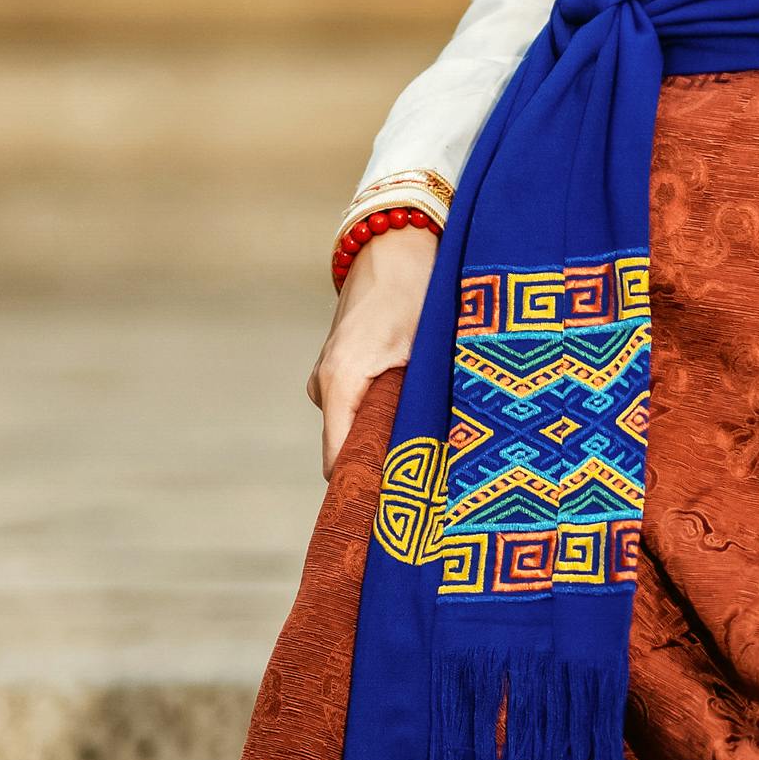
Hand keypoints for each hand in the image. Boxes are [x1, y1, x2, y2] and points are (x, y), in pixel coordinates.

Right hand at [316, 223, 436, 476]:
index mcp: (342, 381)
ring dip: (388, 434)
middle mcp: (326, 383)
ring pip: (357, 429)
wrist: (396, 242)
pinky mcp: (339, 370)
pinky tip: (416, 404)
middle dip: (383, 467)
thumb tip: (432, 463)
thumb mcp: (429, 351)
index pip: (340, 465)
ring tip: (432, 432)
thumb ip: (422, 405)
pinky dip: (382, 413)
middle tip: (429, 485)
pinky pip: (358, 408)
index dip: (367, 492)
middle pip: (349, 452)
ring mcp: (328, 376)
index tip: (398, 516)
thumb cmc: (418, 292)